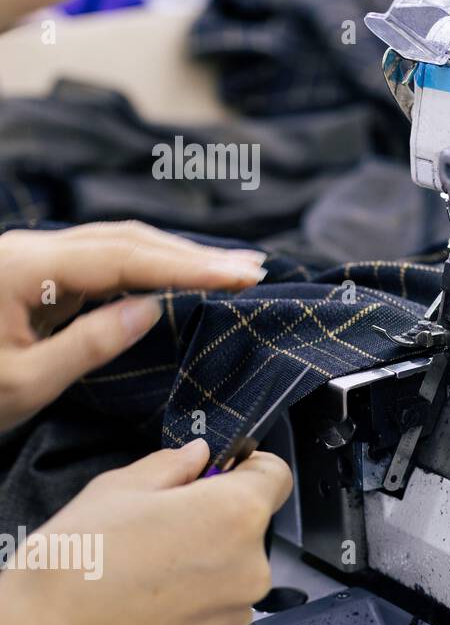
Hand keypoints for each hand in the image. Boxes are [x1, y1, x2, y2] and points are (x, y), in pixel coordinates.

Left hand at [0, 222, 267, 433]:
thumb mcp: (23, 384)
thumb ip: (90, 344)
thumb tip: (150, 309)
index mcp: (23, 269)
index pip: (126, 258)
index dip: (190, 266)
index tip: (242, 275)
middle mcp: (28, 250)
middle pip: (126, 239)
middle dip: (192, 254)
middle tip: (251, 269)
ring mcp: (28, 259)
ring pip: (114, 244)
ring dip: (172, 256)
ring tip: (226, 270)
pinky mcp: (30, 275)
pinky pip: (98, 261)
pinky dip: (145, 267)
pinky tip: (173, 279)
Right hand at [0, 440, 291, 624]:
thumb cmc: (75, 569)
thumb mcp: (117, 489)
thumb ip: (171, 466)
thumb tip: (196, 456)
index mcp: (236, 514)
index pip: (276, 474)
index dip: (248, 466)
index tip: (223, 469)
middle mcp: (250, 565)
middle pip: (251, 523)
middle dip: (216, 515)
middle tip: (164, 519)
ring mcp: (235, 609)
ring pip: (234, 566)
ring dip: (205, 558)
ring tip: (147, 562)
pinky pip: (216, 602)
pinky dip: (193, 595)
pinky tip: (148, 593)